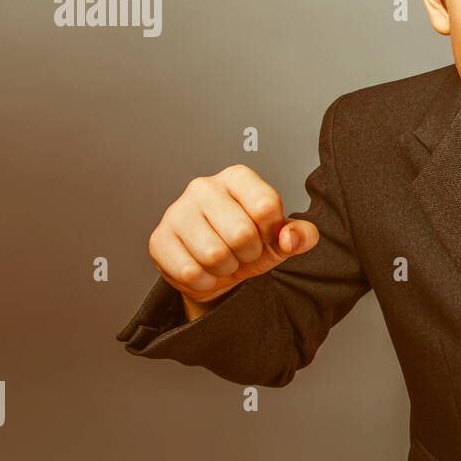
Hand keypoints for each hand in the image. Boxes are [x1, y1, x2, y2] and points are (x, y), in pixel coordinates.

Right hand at [148, 164, 319, 303]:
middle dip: (249, 254)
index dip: (271, 232)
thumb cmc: (248, 245)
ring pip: (214, 255)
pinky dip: (205, 282)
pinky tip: (204, 270)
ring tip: (224, 260)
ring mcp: (176, 211)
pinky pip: (190, 273)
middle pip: (241, 233)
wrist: (215, 269)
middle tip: (242, 252)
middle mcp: (203, 187)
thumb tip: (290, 238)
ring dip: (226, 269)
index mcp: (237, 177)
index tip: (265, 235)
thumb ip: (301, 235)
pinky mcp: (159, 239)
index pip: (266, 205)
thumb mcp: (281, 238)